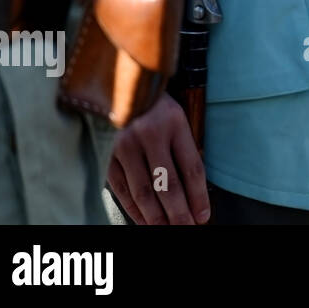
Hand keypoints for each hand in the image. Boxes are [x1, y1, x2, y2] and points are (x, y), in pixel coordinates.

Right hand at [106, 93, 210, 224]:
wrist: (112, 78)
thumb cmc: (151, 100)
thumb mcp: (173, 113)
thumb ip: (181, 145)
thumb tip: (193, 186)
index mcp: (174, 121)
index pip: (191, 168)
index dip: (198, 196)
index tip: (204, 215)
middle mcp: (149, 134)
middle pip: (168, 185)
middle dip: (179, 213)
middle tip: (187, 228)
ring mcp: (124, 144)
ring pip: (143, 191)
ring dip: (157, 217)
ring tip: (167, 229)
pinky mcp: (104, 152)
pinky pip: (121, 188)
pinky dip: (133, 208)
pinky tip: (144, 220)